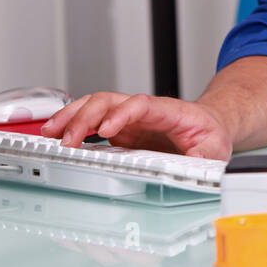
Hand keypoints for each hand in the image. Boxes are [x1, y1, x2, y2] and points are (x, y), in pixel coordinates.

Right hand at [40, 92, 233, 160]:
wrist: (208, 126)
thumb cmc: (209, 133)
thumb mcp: (215, 148)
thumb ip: (204, 158)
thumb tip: (196, 165)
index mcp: (168, 111)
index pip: (141, 104)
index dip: (122, 113)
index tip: (106, 128)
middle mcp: (144, 110)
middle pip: (110, 101)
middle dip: (85, 117)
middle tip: (68, 139)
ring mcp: (130, 118)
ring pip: (96, 105)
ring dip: (72, 115)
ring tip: (51, 132)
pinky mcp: (121, 128)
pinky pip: (93, 120)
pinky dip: (73, 124)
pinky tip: (58, 133)